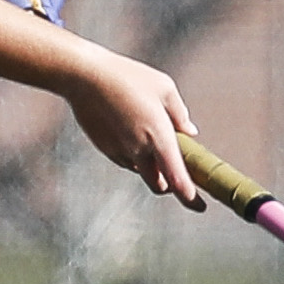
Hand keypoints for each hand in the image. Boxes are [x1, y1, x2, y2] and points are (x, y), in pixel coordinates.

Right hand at [60, 49, 200, 207]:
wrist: (83, 76)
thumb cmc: (127, 76)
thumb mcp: (164, 88)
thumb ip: (180, 115)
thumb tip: (190, 132)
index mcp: (158, 136)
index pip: (177, 179)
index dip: (190, 198)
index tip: (200, 206)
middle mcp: (138, 150)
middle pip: (158, 185)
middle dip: (168, 183)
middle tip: (174, 167)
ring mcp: (119, 151)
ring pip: (140, 171)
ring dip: (149, 164)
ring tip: (146, 132)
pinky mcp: (104, 148)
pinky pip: (125, 159)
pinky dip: (132, 154)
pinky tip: (128, 127)